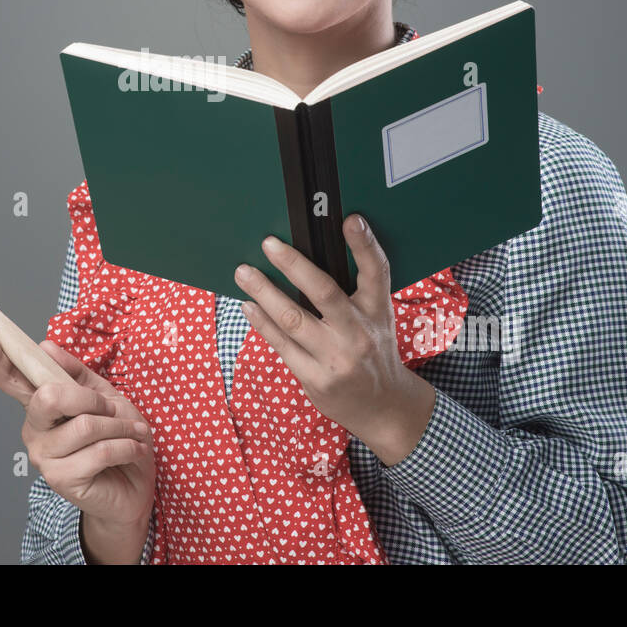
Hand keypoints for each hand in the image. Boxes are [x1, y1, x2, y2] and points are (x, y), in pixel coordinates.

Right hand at [0, 330, 156, 529]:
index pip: (10, 379)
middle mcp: (34, 430)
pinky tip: (134, 450)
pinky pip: (99, 451)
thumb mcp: (104, 396)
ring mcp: (44, 457)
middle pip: (48, 397)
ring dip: (120, 427)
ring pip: (84, 425)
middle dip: (90, 399)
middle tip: (112, 409)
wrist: (136, 485)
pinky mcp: (61, 480)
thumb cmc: (119, 438)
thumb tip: (45, 346)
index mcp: (41, 406)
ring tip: (131, 433)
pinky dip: (127, 446)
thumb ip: (75, 373)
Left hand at [231, 213, 435, 465]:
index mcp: (378, 311)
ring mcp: (336, 358)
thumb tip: (315, 251)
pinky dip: (262, 323)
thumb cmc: (374, 350)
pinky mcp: (315, 379)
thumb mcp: (377, 317)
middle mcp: (359, 333)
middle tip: (268, 244)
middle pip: (324, 292)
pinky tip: (249, 305)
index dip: (365, 245)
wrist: (383, 407)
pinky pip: (282, 345)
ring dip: (264, 292)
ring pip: (293, 319)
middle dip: (293, 265)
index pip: (376, 272)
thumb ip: (356, 288)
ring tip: (243, 272)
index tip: (349, 219)